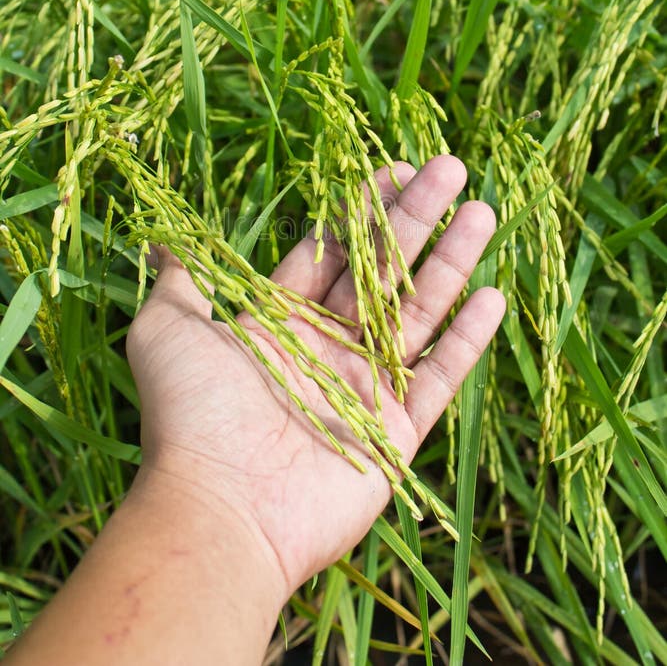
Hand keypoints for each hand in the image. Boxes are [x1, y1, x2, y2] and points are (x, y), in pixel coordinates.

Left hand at [126, 155, 505, 599]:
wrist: (220, 510)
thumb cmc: (189, 416)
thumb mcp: (166, 332)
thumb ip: (179, 282)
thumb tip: (161, 242)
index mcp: (280, 321)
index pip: (332, 252)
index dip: (363, 209)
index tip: (395, 168)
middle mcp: (326, 348)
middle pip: (381, 271)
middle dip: (416, 219)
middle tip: (451, 168)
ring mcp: (365, 389)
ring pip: (417, 313)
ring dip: (450, 263)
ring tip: (482, 212)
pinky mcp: (397, 433)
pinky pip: (439, 376)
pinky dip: (466, 339)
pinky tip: (492, 296)